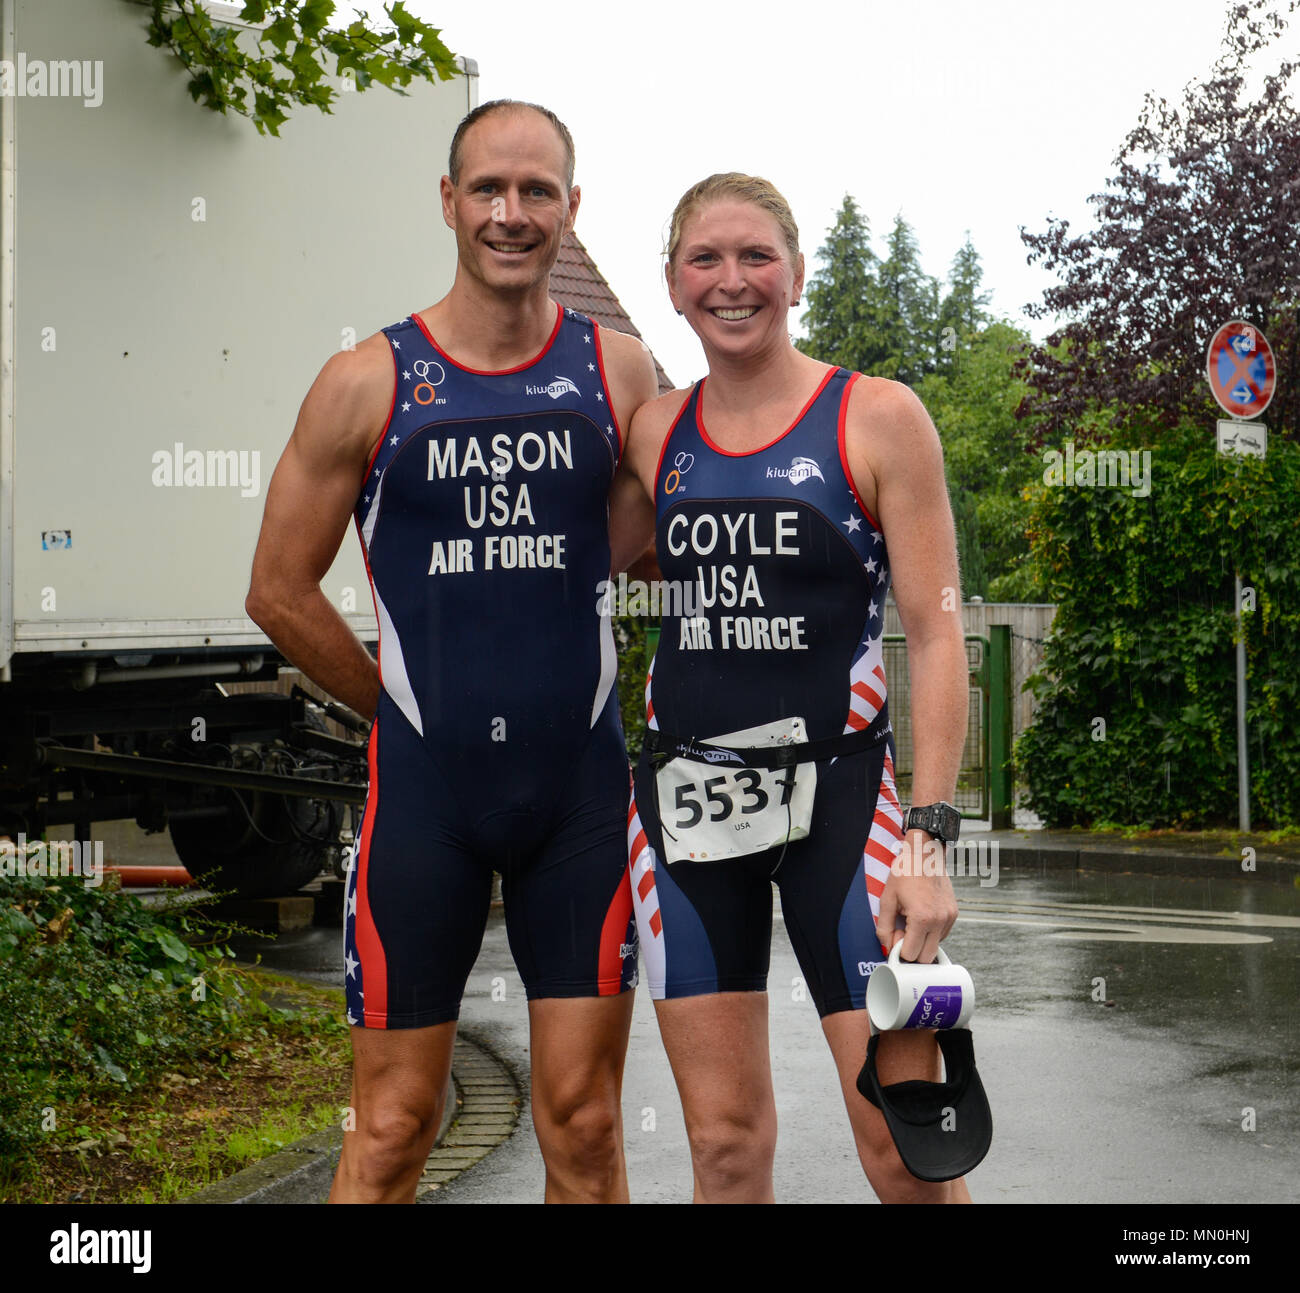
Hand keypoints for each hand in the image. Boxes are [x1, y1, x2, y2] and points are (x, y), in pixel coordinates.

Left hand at [875, 829, 957, 963]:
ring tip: (912, 920)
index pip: (912, 954)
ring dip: (923, 940)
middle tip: (902, 932)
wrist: (925, 854)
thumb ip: (884, 927)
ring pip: (936, 946)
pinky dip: (932, 932)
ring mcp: (949, 917)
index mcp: (922, 918)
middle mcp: (939, 921)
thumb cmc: (905, 873)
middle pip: (927, 957)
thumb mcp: (887, 899)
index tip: (895, 939)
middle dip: (913, 950)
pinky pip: (942, 934)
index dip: (900, 950)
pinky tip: (922, 915)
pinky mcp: (954, 913)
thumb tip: (888, 946)